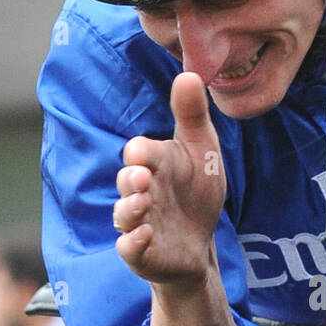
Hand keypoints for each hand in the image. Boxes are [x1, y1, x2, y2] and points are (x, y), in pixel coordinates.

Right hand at [112, 72, 224, 291]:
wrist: (198, 245)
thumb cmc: (195, 194)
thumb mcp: (201, 152)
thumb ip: (192, 116)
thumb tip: (188, 74)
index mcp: (155, 165)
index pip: (140, 153)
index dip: (141, 154)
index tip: (142, 153)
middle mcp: (141, 192)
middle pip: (127, 182)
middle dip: (131, 180)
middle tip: (140, 177)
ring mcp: (139, 222)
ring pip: (125, 214)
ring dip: (130, 208)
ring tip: (143, 203)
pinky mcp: (141, 252)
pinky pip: (129, 248)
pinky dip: (134, 243)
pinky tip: (146, 236)